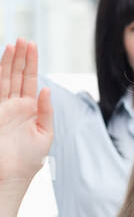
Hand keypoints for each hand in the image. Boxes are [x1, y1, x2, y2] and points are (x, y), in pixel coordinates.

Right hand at [0, 39, 52, 216]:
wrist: (9, 177)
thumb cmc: (27, 161)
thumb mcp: (44, 135)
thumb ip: (45, 111)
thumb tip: (46, 89)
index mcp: (27, 110)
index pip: (29, 81)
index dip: (30, 64)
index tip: (32, 46)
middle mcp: (12, 106)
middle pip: (15, 75)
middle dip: (20, 57)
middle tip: (24, 39)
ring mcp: (0, 108)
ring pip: (4, 79)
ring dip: (8, 62)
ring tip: (14, 44)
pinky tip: (4, 63)